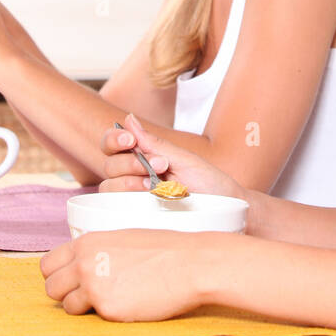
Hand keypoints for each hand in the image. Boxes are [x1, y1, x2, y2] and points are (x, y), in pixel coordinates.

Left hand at [41, 228, 219, 320]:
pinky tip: (126, 304)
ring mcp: (93, 287)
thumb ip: (98, 251)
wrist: (190, 265)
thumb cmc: (165, 249)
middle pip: (51, 287)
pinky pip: (93, 317)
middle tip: (87, 294)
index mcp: (87, 242)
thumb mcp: (124, 238)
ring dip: (83, 307)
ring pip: (66, 306)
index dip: (58, 274)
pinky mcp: (108, 309)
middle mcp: (84, 263)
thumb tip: (83, 264)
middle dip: (66, 293)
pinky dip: (106, 314)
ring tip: (108, 300)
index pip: (48, 264)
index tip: (71, 280)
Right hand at [99, 113, 246, 200]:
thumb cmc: (209, 182)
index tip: (130, 140)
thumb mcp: (183, 158)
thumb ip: (154, 143)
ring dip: (130, 181)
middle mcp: (135, 175)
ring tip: (155, 184)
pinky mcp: (136, 216)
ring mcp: (134, 197)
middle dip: (130, 162)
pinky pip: (115, 207)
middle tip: (160, 165)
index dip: (114, 139)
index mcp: (144, 156)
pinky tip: (149, 196)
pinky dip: (128, 198)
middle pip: (109, 164)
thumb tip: (128, 119)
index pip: (113, 144)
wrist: (226, 209)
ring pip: (109, 185)